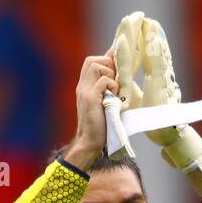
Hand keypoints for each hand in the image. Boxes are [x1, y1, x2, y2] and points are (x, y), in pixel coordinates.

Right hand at [63, 52, 118, 170]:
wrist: (89, 142)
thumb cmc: (100, 124)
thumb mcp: (104, 101)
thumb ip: (108, 88)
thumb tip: (119, 75)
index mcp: (84, 86)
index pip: (91, 61)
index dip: (105, 59)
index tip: (117, 67)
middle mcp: (82, 86)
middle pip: (92, 60)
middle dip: (107, 66)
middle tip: (115, 83)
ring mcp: (84, 91)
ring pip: (96, 66)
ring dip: (110, 76)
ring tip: (113, 92)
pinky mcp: (90, 99)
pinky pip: (103, 81)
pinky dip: (112, 86)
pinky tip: (113, 98)